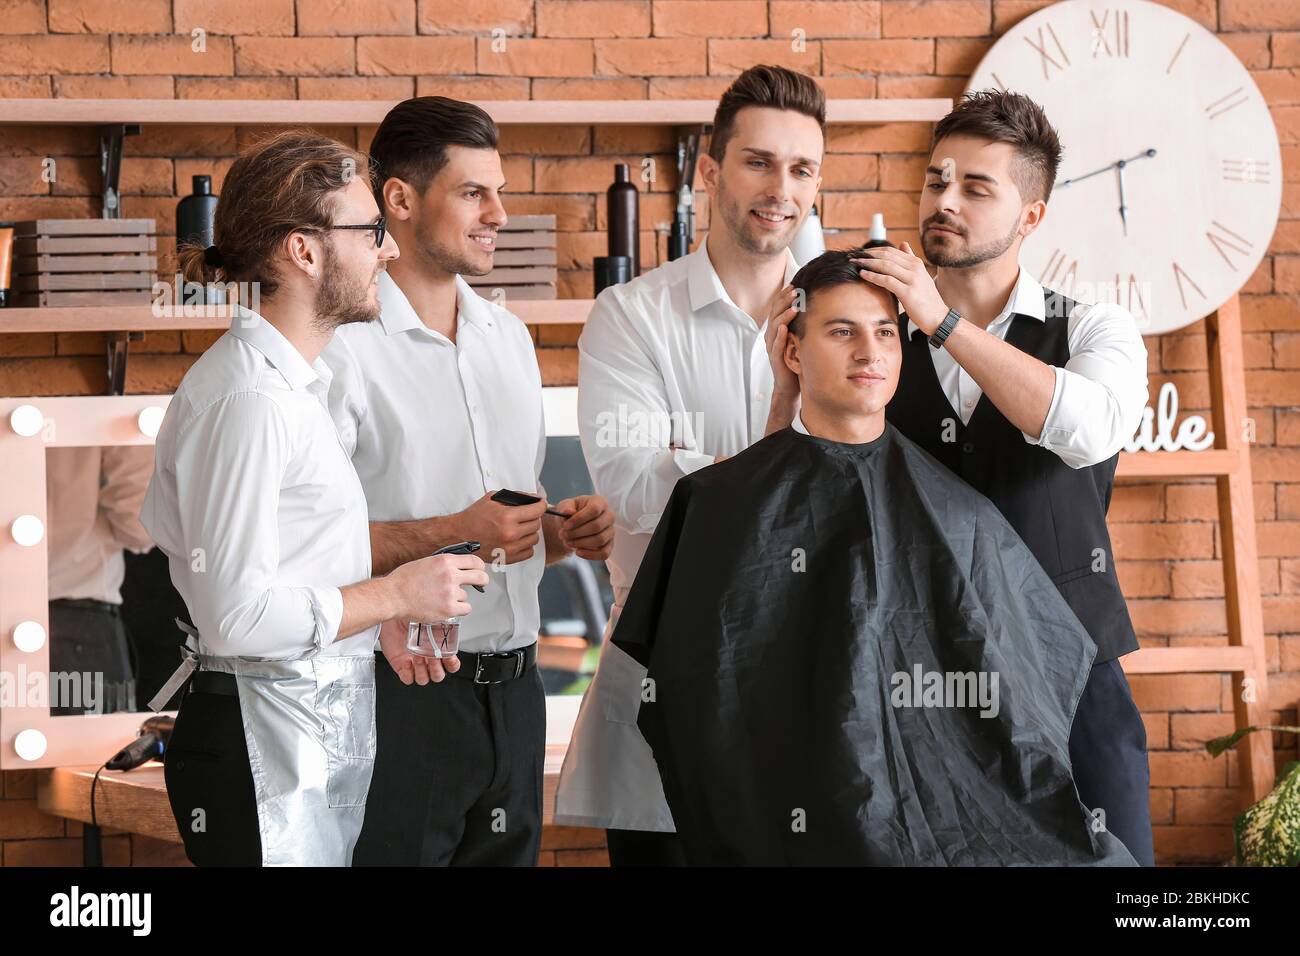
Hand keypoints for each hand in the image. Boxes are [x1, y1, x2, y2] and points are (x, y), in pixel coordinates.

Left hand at [378, 617, 460, 684]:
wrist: (394, 614)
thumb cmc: (412, 615)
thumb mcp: (432, 618)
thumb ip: (445, 621)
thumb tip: (457, 615)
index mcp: (438, 651)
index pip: (452, 666)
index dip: (452, 664)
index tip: (449, 656)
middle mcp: (427, 660)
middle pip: (438, 676)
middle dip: (436, 668)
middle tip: (432, 655)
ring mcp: (414, 664)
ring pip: (423, 680)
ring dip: (422, 670)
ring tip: (418, 656)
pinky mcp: (401, 666)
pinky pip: (407, 678)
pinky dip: (408, 672)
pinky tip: (407, 660)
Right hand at [389, 551, 487, 621]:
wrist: (393, 596)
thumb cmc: (404, 580)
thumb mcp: (426, 563)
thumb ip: (444, 566)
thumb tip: (457, 568)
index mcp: (445, 561)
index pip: (474, 561)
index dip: (480, 567)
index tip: (480, 570)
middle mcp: (450, 575)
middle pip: (480, 577)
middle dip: (482, 580)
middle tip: (480, 583)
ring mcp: (450, 592)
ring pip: (466, 596)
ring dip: (458, 598)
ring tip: (441, 598)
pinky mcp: (448, 608)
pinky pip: (465, 609)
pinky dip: (458, 609)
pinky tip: (447, 607)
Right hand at [454, 492, 546, 564]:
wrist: (459, 535)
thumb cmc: (473, 517)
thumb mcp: (493, 499)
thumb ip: (515, 497)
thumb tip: (532, 497)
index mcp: (507, 517)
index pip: (537, 510)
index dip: (540, 505)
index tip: (540, 504)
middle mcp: (510, 534)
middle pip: (536, 524)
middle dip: (533, 517)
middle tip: (525, 515)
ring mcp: (510, 548)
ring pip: (534, 538)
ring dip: (529, 532)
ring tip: (519, 528)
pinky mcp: (508, 559)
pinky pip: (529, 552)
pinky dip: (525, 545)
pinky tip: (517, 540)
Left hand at [553, 494, 615, 559]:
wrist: (573, 526)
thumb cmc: (571, 513)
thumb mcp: (565, 506)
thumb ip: (565, 507)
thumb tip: (568, 512)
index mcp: (599, 502)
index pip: (594, 509)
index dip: (579, 518)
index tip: (565, 526)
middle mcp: (609, 516)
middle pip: (597, 526)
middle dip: (577, 533)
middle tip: (563, 535)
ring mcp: (610, 531)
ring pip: (600, 540)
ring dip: (581, 543)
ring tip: (567, 542)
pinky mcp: (609, 544)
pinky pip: (604, 553)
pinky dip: (590, 555)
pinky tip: (577, 551)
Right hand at [763, 284, 801, 399]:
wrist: (790, 385)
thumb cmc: (797, 359)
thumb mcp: (800, 337)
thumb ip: (802, 323)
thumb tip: (815, 305)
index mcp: (777, 329)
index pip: (778, 307)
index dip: (785, 295)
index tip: (795, 283)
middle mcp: (772, 336)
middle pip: (775, 313)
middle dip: (784, 300)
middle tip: (795, 289)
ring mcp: (772, 347)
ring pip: (775, 327)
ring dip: (784, 315)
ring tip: (794, 304)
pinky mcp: (776, 359)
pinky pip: (776, 346)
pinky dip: (780, 336)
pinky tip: (785, 328)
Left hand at [851, 242, 948, 335]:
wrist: (939, 317)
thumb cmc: (926, 299)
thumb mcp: (920, 276)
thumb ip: (910, 260)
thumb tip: (903, 243)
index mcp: (916, 263)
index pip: (891, 251)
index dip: (873, 250)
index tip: (859, 253)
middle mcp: (915, 268)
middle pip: (886, 255)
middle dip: (867, 255)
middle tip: (852, 257)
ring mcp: (913, 279)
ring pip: (886, 265)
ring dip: (867, 263)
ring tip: (854, 263)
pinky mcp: (909, 292)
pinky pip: (887, 280)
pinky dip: (873, 276)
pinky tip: (863, 274)